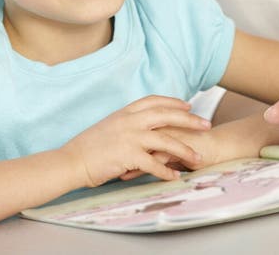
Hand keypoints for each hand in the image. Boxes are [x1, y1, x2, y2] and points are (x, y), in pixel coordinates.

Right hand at [61, 96, 210, 186]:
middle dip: (189, 120)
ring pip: (166, 141)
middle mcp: (131, 121)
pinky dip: (166, 172)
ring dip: (184, 150)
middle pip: (167, 116)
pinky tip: (176, 177)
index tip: (187, 104)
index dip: (173, 102)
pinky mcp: (128, 156)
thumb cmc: (89, 145)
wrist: (72, 160)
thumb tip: (141, 124)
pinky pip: (154, 165)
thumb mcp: (110, 125)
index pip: (155, 101)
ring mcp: (130, 137)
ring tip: (198, 157)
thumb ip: (127, 122)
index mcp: (126, 111)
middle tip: (206, 124)